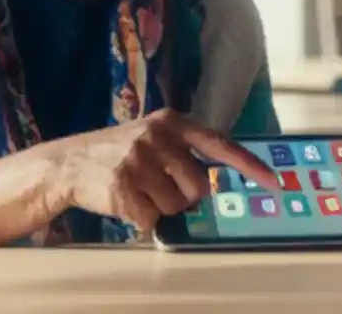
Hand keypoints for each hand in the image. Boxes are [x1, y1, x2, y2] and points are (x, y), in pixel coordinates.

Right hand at [54, 110, 276, 231]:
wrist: (68, 163)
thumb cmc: (119, 152)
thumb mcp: (153, 136)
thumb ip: (185, 149)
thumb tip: (218, 181)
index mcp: (171, 122)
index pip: (220, 144)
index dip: (249, 165)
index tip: (273, 181)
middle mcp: (157, 137)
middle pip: (199, 186)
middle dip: (185, 196)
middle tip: (161, 187)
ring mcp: (139, 161)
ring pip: (176, 206)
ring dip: (161, 207)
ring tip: (139, 191)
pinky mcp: (123, 187)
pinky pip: (152, 219)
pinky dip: (142, 219)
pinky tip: (125, 202)